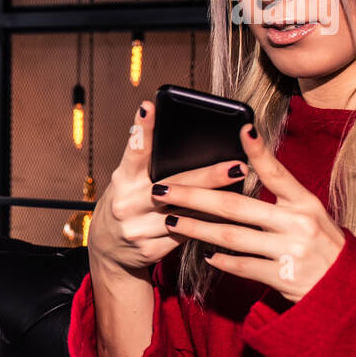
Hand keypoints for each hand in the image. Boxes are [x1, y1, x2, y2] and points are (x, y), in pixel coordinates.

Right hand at [88, 100, 249, 274]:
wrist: (109, 250)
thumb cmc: (129, 204)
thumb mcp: (129, 183)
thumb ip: (150, 167)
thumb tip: (191, 144)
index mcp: (122, 180)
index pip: (134, 151)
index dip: (142, 129)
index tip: (149, 107)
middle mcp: (127, 204)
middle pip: (174, 186)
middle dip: (209, 176)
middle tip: (238, 165)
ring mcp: (137, 229)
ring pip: (186, 214)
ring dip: (217, 203)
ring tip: (246, 192)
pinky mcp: (150, 250)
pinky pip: (187, 235)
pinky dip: (208, 225)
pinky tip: (229, 218)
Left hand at [154, 124, 346, 302]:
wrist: (345, 290)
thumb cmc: (322, 246)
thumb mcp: (312, 215)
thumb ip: (283, 197)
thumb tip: (245, 170)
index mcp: (306, 203)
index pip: (277, 173)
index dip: (259, 152)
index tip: (242, 130)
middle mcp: (298, 223)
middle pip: (235, 206)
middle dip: (194, 197)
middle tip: (162, 190)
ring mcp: (290, 251)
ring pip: (231, 236)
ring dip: (197, 229)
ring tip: (172, 221)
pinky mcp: (282, 277)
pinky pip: (242, 266)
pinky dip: (221, 259)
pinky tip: (205, 254)